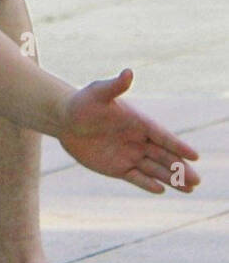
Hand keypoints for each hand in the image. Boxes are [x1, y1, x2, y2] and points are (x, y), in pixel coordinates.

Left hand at [58, 70, 201, 193]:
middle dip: (180, 168)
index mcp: (139, 122)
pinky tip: (160, 190)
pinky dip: (147, 183)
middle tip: (197, 180)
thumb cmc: (83, 103)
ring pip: (154, 169)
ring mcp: (129, 155)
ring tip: (190, 189)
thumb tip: (128, 72)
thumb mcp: (98, 93)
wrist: (65, 119)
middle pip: (164, 156)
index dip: (178, 146)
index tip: (194, 156)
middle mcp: (138, 140)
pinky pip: (135, 177)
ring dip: (171, 179)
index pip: (163, 136)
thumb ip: (115, 86)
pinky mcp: (117, 167)